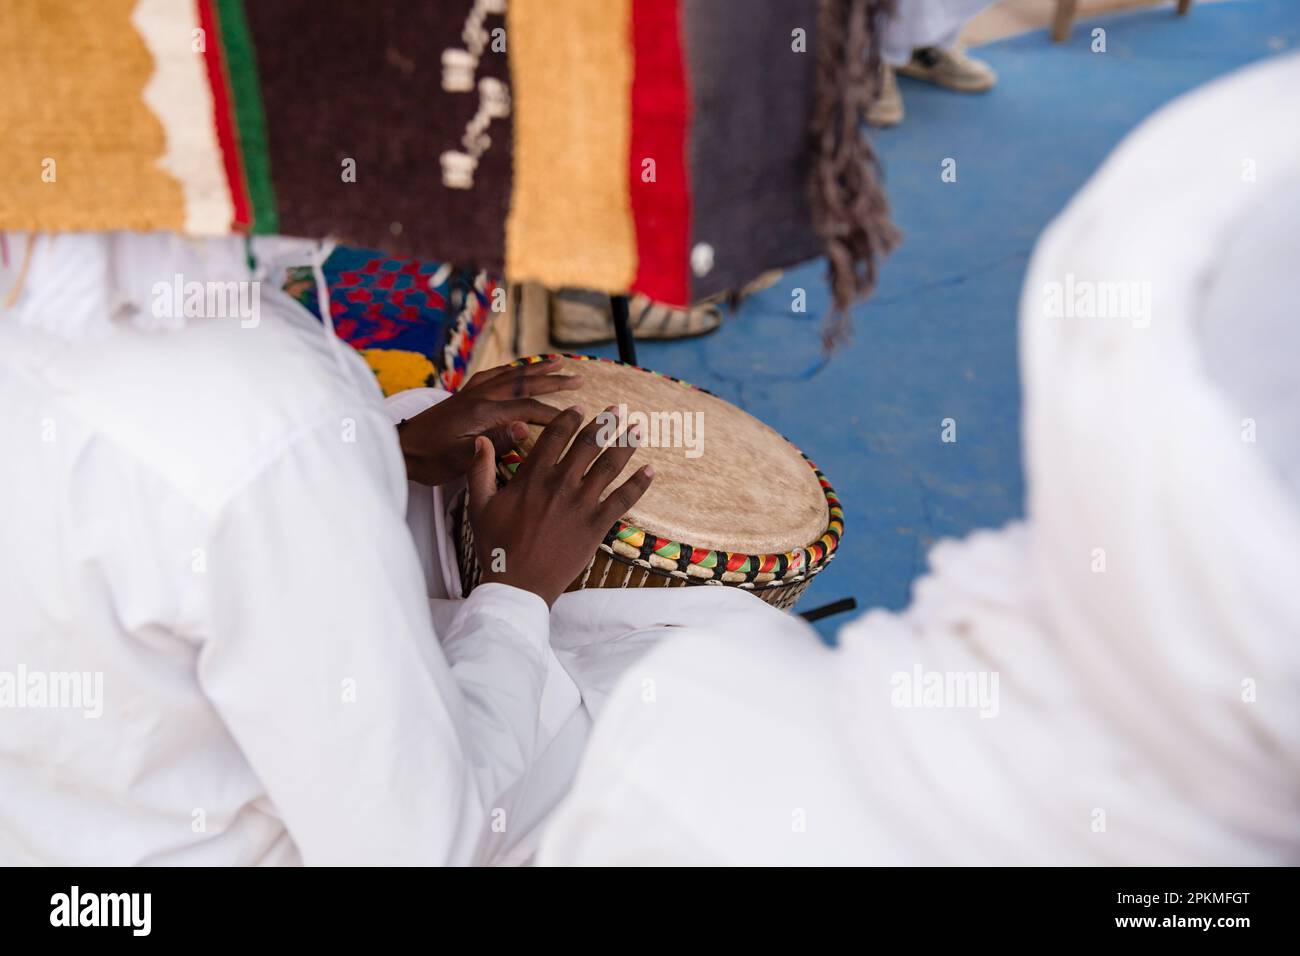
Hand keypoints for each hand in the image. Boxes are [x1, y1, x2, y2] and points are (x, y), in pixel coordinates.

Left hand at [397, 358, 580, 485]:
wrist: (400, 448)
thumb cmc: (429, 459)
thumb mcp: (460, 459)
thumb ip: (493, 444)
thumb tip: (525, 429)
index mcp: (482, 412)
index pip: (527, 409)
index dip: (553, 414)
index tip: (576, 418)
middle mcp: (480, 396)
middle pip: (524, 383)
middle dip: (553, 380)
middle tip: (578, 378)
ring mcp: (472, 392)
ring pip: (511, 374)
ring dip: (536, 368)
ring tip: (557, 362)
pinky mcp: (464, 394)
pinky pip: (494, 374)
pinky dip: (511, 369)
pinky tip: (518, 368)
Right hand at [468, 405, 654, 606]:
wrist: (518, 585)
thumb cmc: (496, 546)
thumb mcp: (480, 506)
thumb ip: (480, 470)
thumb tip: (480, 440)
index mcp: (532, 477)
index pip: (555, 436)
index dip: (569, 419)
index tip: (579, 408)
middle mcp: (560, 485)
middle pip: (588, 444)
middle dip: (605, 423)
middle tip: (617, 409)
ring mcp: (581, 505)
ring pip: (609, 466)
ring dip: (626, 444)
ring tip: (638, 428)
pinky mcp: (596, 526)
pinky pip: (623, 500)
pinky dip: (639, 484)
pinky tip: (651, 470)